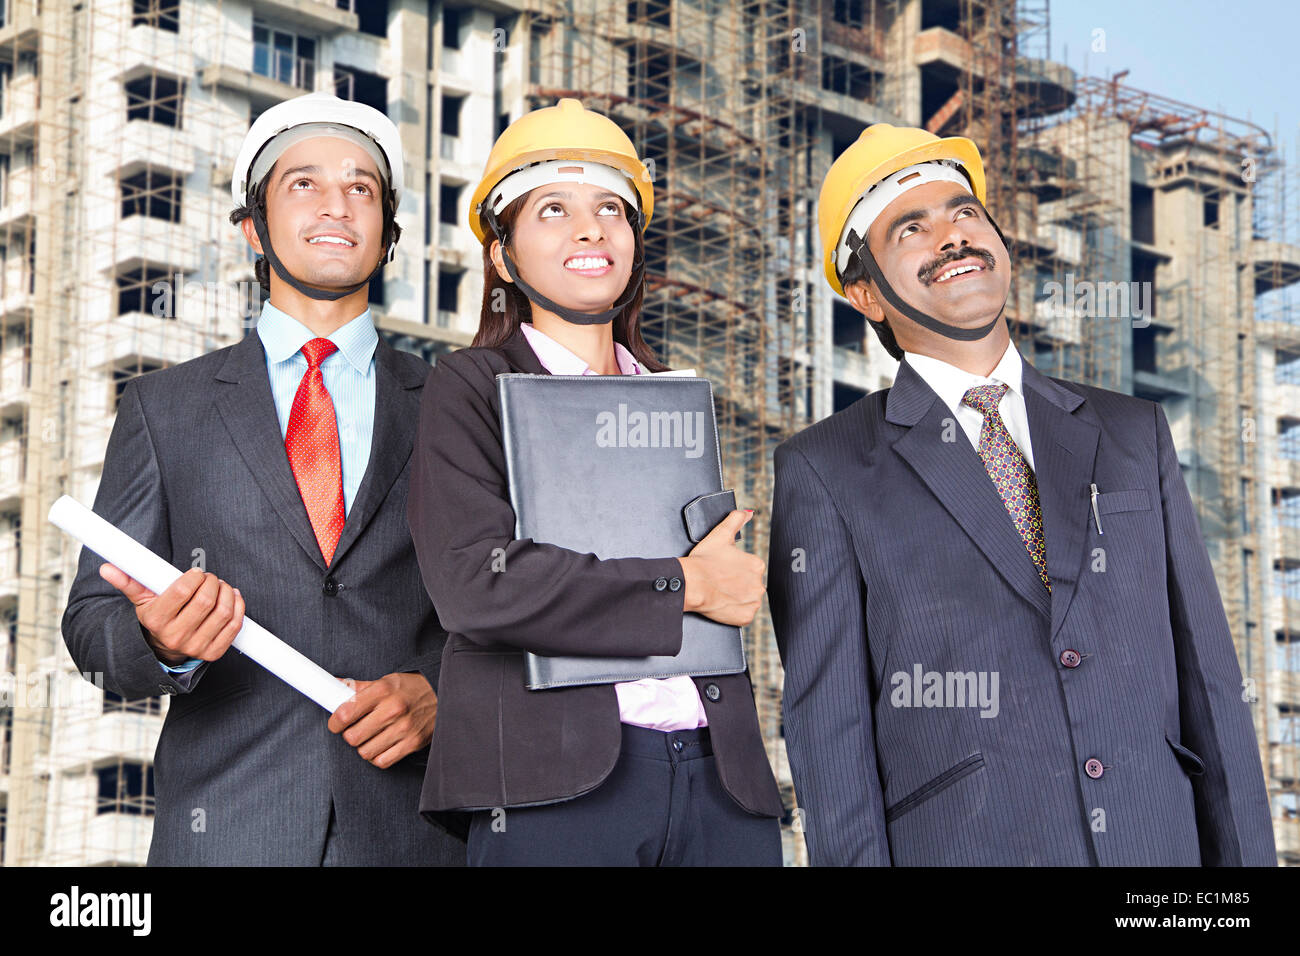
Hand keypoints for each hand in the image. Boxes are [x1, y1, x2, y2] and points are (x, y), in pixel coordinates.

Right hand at [100, 563, 243, 666]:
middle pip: (205, 601)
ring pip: (223, 612)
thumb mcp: (142, 599)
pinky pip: (234, 626)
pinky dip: (238, 608)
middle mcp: (175, 636)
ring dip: (227, 593)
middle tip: (210, 578)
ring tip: (221, 586)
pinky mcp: (213, 653)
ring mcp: (195, 647)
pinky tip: (233, 597)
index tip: (197, 573)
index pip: (181, 591)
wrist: (165, 648)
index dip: (194, 577)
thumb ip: (128, 581)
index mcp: (156, 620)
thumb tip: (106, 568)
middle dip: (212, 583)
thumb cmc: (157, 616)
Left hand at [327, 672, 437, 767]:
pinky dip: (378, 757)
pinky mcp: (413, 743)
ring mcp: (404, 728)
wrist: (445, 694)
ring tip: (371, 738)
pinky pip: (382, 761)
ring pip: (365, 752)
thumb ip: (359, 687)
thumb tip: (333, 686)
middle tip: (355, 730)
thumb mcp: (387, 681)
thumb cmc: (412, 688)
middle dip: (350, 735)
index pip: (346, 713)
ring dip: (364, 747)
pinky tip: (381, 746)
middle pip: (353, 737)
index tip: (336, 723)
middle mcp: (393, 709)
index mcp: (383, 690)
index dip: (335, 722)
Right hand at [678, 509, 764, 626]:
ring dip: (736, 597)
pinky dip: (734, 611)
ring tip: (719, 592)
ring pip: (746, 599)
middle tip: (719, 581)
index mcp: (756, 564)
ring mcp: (752, 602)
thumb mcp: (720, 535)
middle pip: (749, 584)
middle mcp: (759, 584)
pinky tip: (722, 603)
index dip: (733, 569)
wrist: (691, 584)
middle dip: (736, 584)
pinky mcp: (745, 617)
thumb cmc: (703, 561)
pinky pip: (742, 615)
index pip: (748, 568)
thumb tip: (747, 513)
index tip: (722, 570)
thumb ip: (736, 520)